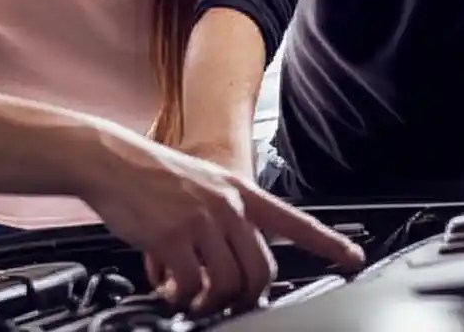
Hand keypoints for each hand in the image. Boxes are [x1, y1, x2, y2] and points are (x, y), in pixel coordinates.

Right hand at [79, 127, 364, 314]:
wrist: (111, 160)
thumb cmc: (151, 174)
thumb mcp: (202, 185)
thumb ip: (224, 217)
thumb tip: (231, 261)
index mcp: (239, 191)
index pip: (295, 220)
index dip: (328, 243)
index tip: (352, 258)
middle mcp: (227, 205)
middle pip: (262, 268)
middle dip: (249, 295)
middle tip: (231, 303)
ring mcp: (202, 221)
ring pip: (228, 282)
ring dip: (212, 302)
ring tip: (193, 300)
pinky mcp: (173, 238)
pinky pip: (191, 285)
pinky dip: (182, 298)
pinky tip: (170, 291)